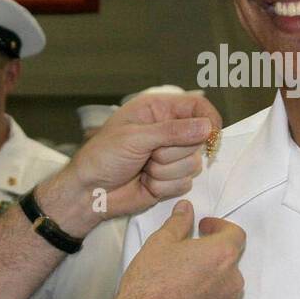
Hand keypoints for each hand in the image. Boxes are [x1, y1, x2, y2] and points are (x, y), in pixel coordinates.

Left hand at [44, 93, 220, 232]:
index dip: (209, 119)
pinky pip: (185, 184)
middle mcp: (168, 131)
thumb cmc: (102, 157)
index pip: (197, 106)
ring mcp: (171, 157)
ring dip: (165, 171)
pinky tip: (146, 183)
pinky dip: (164, 186)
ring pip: (193, 165)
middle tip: (149, 154)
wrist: (89, 192)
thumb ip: (172, 131)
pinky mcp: (171, 180)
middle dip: (174, 152)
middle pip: (199, 139)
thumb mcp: (134, 138)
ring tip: (143, 169)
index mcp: (158, 110)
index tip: (211, 136)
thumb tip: (206, 127)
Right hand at [113, 200, 244, 298]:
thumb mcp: (160, 243)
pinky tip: (187, 298)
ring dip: (212, 276)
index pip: (235, 234)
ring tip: (186, 278)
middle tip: (188, 253)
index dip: (219, 227)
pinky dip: (209, 297)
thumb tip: (186, 209)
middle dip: (213, 253)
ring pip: (226, 283)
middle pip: (230, 259)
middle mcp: (233, 280)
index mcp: (222, 254)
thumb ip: (179, 222)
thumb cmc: (150, 283)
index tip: (203, 228)